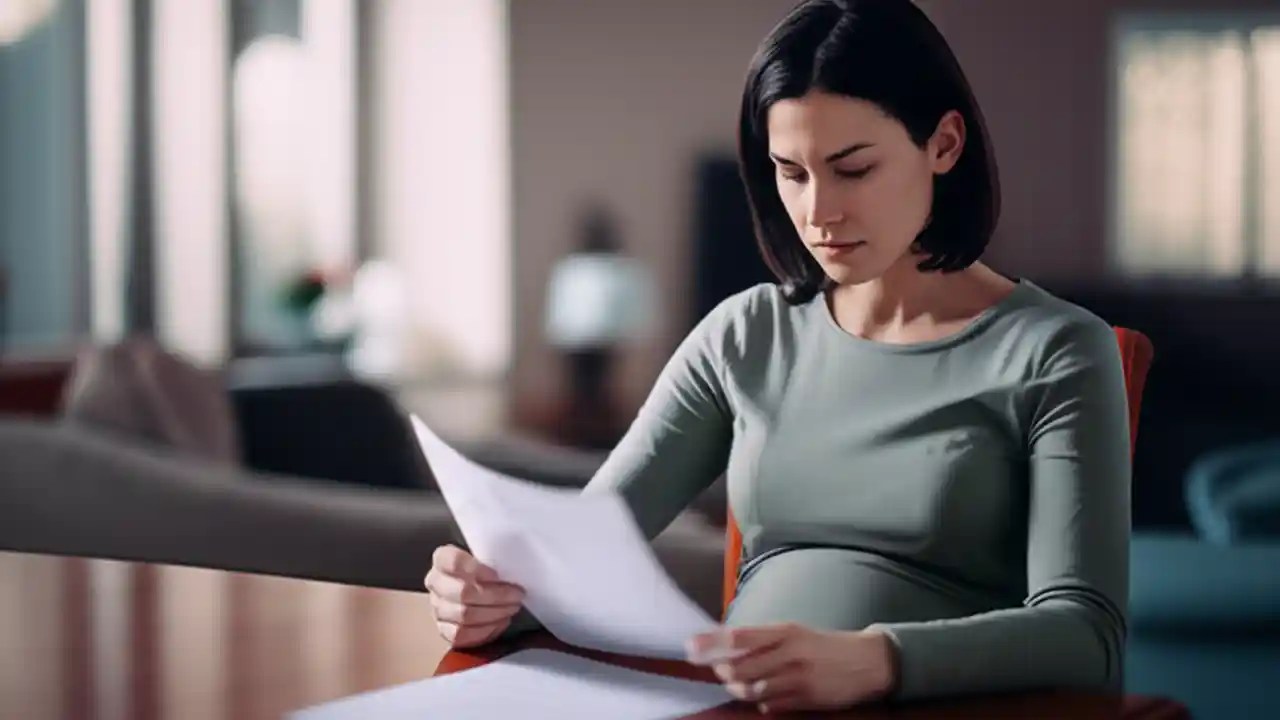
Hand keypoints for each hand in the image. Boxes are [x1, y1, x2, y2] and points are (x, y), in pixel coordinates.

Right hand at [424, 544, 525, 648]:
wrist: (478, 585)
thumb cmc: (487, 569)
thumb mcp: (489, 555)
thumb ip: (494, 557)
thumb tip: (512, 565)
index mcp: (443, 558)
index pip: (454, 562)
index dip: (477, 570)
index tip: (498, 576)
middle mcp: (436, 583)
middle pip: (462, 592)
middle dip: (496, 596)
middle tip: (516, 594)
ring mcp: (438, 608)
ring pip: (464, 616)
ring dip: (495, 613)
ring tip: (512, 607)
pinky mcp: (444, 630)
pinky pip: (463, 635)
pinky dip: (486, 631)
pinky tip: (500, 622)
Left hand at [685, 623, 897, 713]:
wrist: (866, 662)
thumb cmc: (822, 644)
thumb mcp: (793, 632)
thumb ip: (761, 640)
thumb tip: (722, 648)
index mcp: (784, 631)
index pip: (739, 637)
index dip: (711, 644)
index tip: (690, 647)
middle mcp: (789, 654)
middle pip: (740, 669)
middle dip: (723, 674)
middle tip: (721, 672)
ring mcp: (798, 679)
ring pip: (752, 690)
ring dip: (739, 690)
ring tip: (740, 685)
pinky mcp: (807, 700)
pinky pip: (771, 705)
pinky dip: (762, 702)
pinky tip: (767, 695)